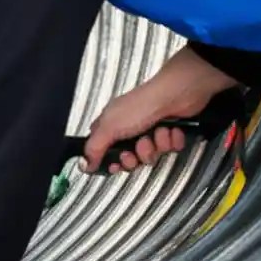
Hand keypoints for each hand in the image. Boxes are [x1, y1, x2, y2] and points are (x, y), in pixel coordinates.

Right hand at [83, 47, 237, 173]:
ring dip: (155, 147)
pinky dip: (172, 141)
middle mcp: (130, 128)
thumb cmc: (142, 105)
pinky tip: (170, 129)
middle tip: (134, 152)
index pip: (105, 150)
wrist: (174, 95)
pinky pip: (171, 149)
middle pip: (130, 158)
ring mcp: (150, 130)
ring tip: (155, 132)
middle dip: (134, 158)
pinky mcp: (170, 132)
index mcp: (112, 124)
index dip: (110, 161)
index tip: (114, 165)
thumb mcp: (109, 127)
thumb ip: (94, 148)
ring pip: (151, 155)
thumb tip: (86, 164)